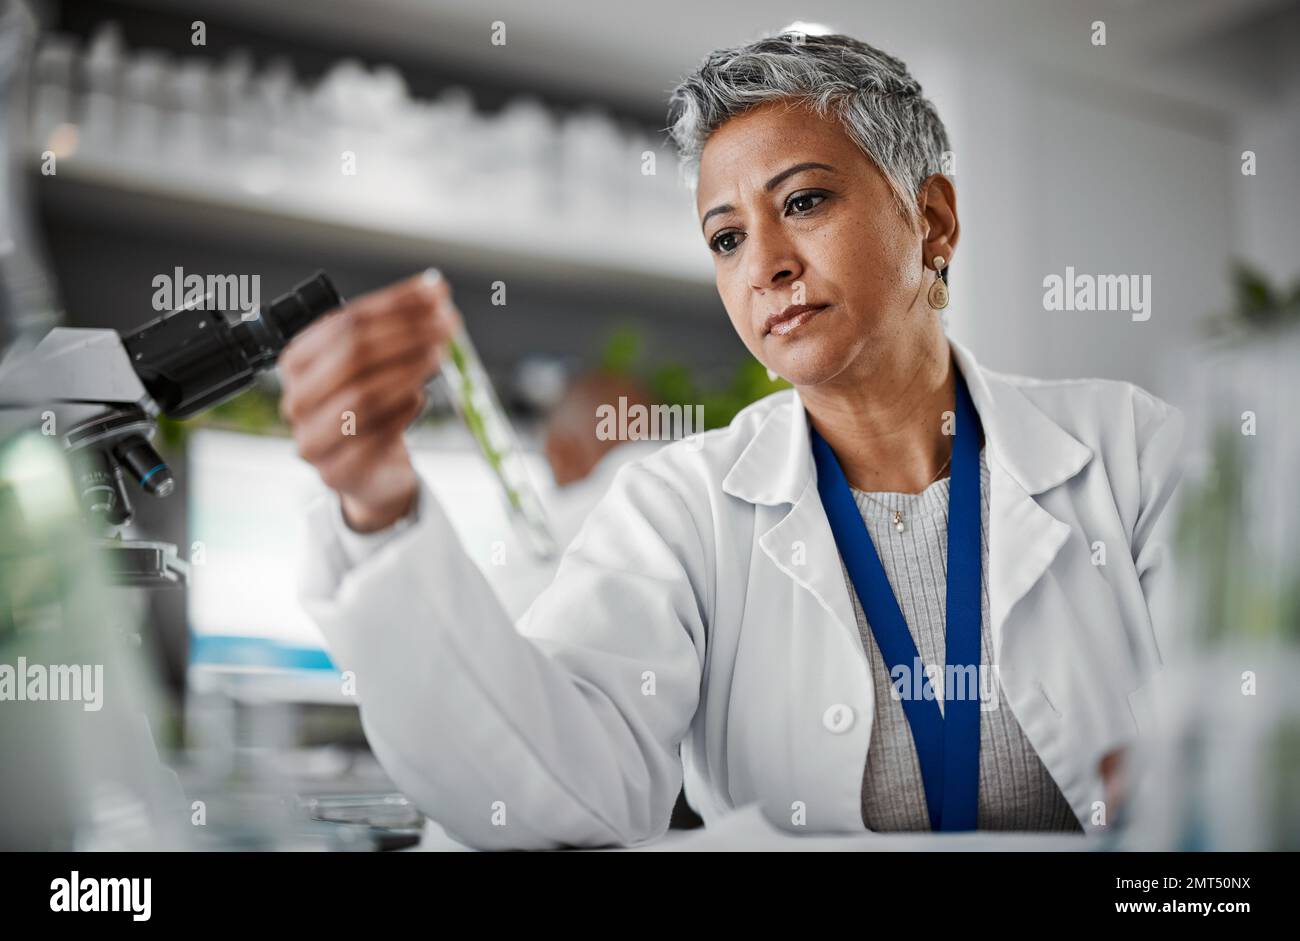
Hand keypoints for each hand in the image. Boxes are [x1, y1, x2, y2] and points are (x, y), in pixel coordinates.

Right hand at [278, 270, 459, 531]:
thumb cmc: (370, 407)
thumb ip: (394, 327)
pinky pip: (373, 437)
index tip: (436, 294)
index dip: (394, 304)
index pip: (344, 322)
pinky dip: (400, 412)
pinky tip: (419, 398)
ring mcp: (313, 438)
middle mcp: (297, 398)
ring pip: (362, 395)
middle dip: (406, 334)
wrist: (370, 470)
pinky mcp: (337, 471)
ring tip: (439, 356)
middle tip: (446, 324)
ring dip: (407, 370)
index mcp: (297, 361)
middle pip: (352, 355)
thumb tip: (434, 292)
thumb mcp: (373, 363)